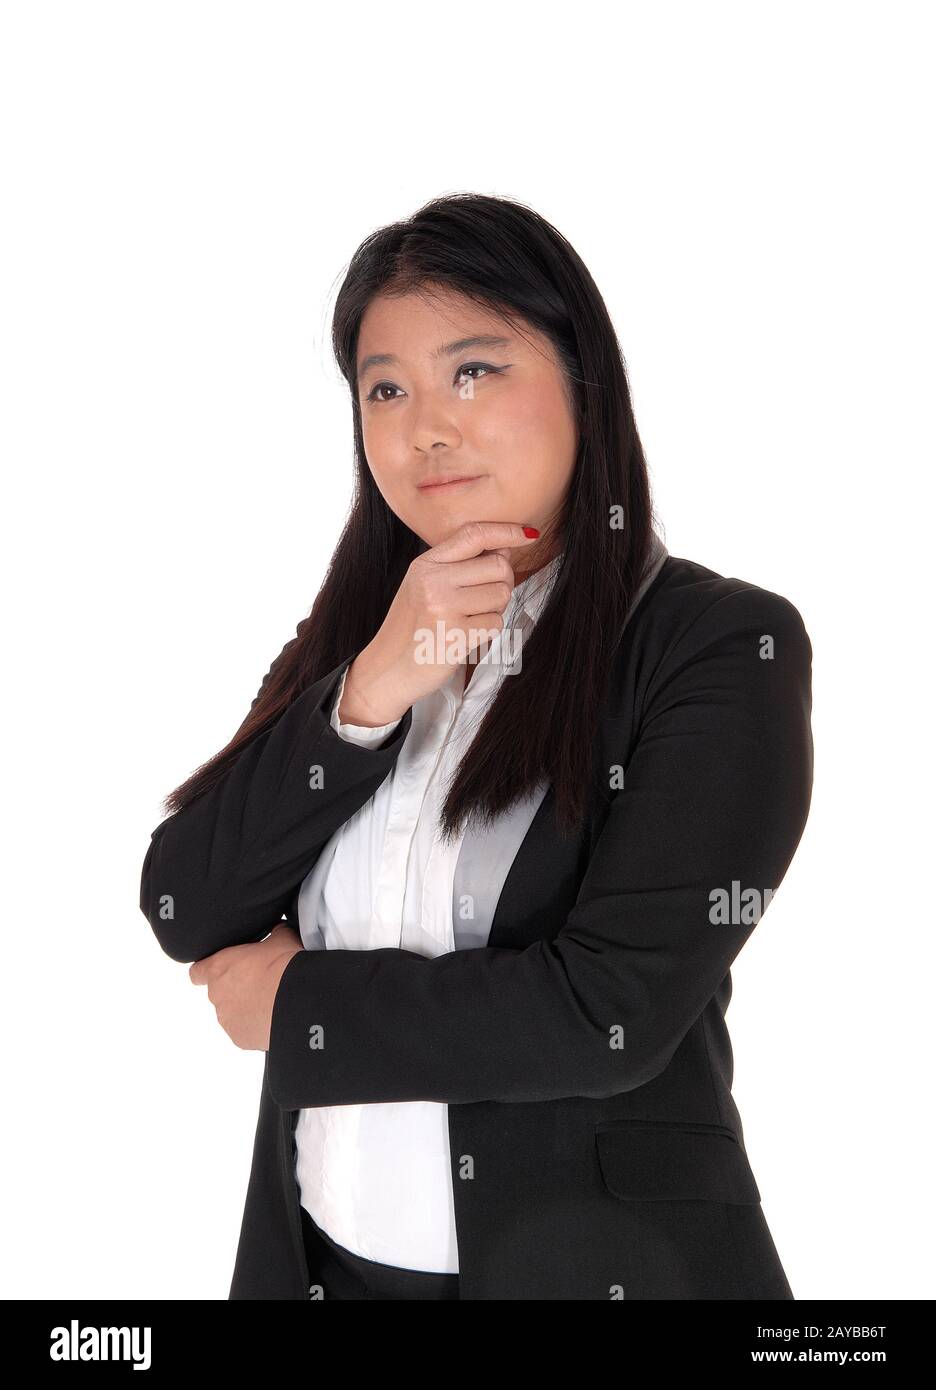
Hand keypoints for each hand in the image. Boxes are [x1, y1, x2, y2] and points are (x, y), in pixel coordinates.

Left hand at [188, 923, 302, 1051]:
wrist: (297, 1000)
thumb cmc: (284, 965)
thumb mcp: (281, 937)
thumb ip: (272, 932)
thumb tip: (277, 929)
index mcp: (219, 968)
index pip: (197, 972)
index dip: (206, 970)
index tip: (221, 969)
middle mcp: (217, 996)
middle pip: (219, 992)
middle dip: (236, 988)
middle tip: (261, 981)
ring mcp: (227, 1020)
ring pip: (232, 1013)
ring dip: (246, 1007)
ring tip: (271, 1001)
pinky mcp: (240, 1039)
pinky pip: (245, 1030)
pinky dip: (256, 1024)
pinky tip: (274, 1016)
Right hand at [339, 520, 540, 726]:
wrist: (387, 670)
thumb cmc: (412, 628)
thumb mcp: (424, 585)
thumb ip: (460, 565)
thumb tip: (505, 547)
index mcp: (425, 565)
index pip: (474, 534)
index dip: (506, 531)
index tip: (528, 533)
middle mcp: (433, 582)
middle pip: (498, 566)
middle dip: (502, 582)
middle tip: (483, 599)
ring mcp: (443, 609)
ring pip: (502, 594)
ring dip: (495, 608)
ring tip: (469, 618)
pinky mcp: (455, 637)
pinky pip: (496, 623)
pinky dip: (488, 631)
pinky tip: (465, 636)